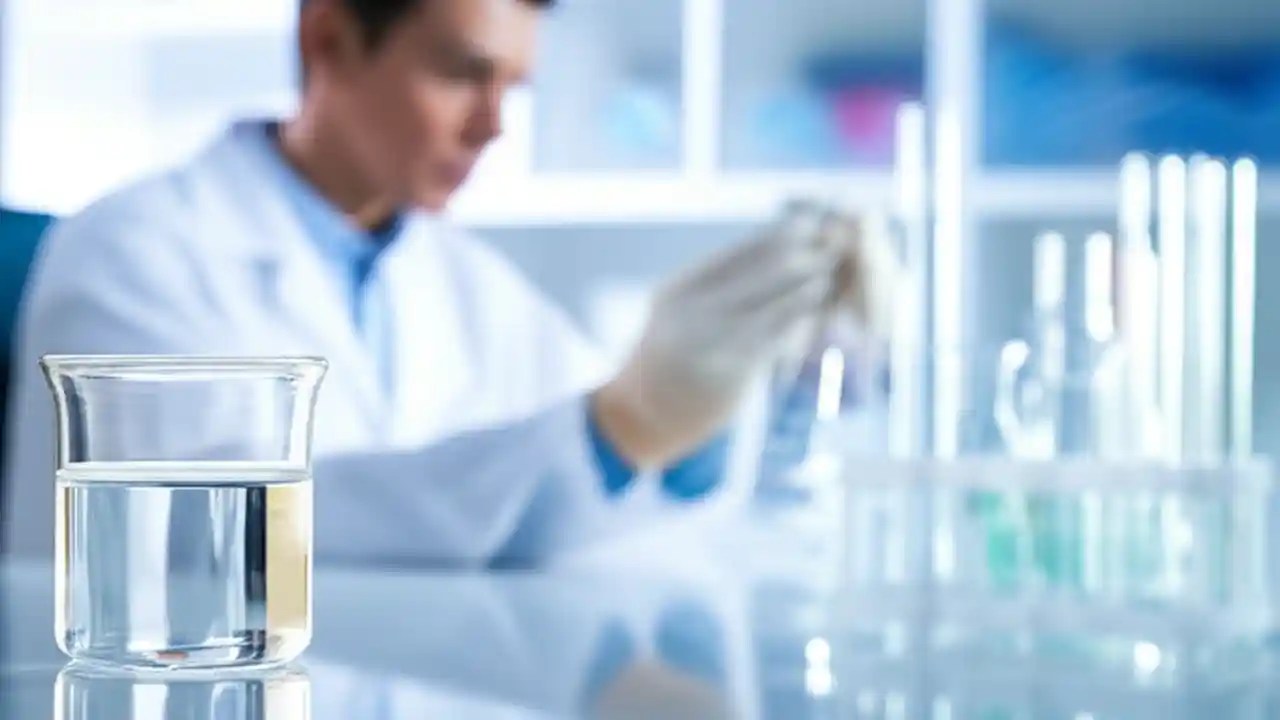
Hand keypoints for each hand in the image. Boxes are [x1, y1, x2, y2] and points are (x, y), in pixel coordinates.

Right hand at [593, 201, 900, 469]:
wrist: (634, 419)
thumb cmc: (663, 366)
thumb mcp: (675, 316)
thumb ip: (712, 292)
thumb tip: (767, 263)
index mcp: (681, 289)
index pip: (741, 252)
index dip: (781, 234)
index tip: (813, 222)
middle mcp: (693, 308)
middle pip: (761, 268)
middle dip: (804, 251)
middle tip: (837, 238)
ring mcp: (710, 339)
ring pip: (774, 298)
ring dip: (810, 280)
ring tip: (835, 268)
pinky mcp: (730, 370)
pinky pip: (776, 335)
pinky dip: (802, 316)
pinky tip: (821, 305)